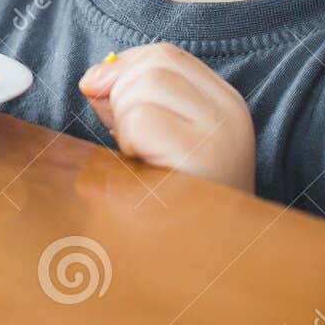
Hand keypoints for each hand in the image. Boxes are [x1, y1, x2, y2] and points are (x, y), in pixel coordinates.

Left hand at [78, 43, 255, 191]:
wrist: (202, 268)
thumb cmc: (169, 203)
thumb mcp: (158, 140)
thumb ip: (130, 101)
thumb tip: (94, 79)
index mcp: (224, 104)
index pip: (165, 56)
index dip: (123, 70)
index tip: (104, 99)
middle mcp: (230, 113)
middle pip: (151, 67)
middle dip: (121, 101)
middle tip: (133, 148)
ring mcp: (220, 135)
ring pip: (142, 92)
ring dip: (123, 129)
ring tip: (144, 166)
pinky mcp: (201, 155)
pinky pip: (141, 122)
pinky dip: (127, 149)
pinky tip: (144, 179)